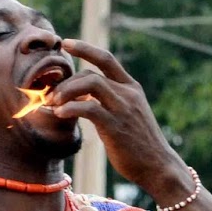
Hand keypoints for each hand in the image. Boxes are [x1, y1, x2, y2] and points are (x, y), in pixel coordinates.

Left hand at [47, 39, 188, 199]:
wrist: (159, 167)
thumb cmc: (140, 145)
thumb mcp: (126, 116)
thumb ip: (107, 103)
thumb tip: (81, 98)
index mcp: (131, 88)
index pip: (106, 59)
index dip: (85, 48)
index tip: (66, 43)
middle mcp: (128, 94)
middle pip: (92, 73)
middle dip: (67, 82)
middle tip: (52, 96)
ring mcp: (123, 109)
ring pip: (90, 84)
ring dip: (67, 91)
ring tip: (54, 104)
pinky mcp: (116, 127)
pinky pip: (89, 109)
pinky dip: (71, 109)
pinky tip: (60, 114)